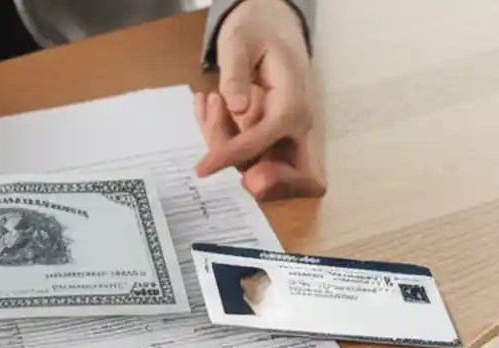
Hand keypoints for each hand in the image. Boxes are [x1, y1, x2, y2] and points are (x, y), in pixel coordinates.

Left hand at [196, 0, 324, 199]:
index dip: (233, 154)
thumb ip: (236, 73)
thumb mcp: (239, 43)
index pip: (263, 139)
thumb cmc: (257, 32)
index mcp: (292, 103)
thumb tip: (237, 108)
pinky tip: (204, 105)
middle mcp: (296, 126)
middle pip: (278, 170)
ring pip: (257, 165)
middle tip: (214, 149)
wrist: (271, 26)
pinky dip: (220, 137)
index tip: (202, 168)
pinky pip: (247, 153)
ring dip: (223, 145)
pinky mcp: (272, 137)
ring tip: (206, 101)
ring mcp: (286, 135)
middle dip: (245, 171)